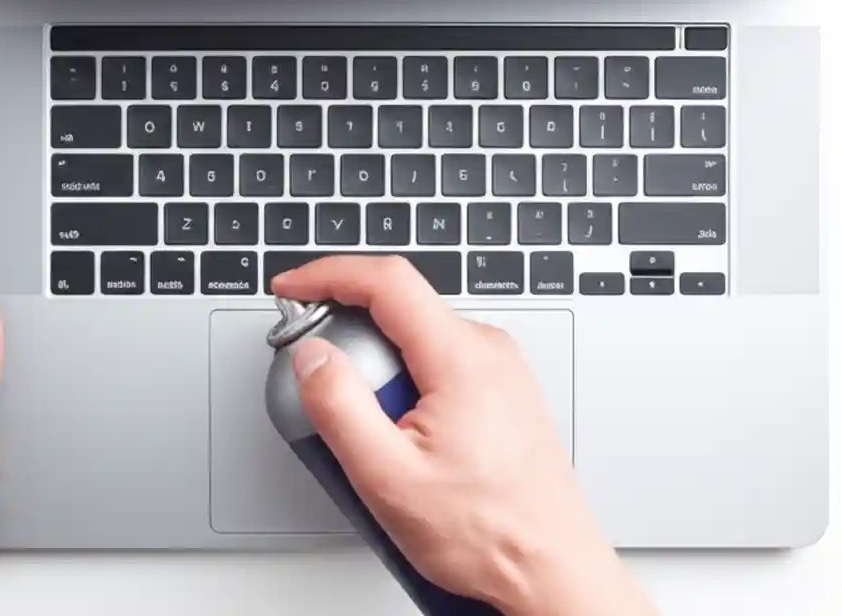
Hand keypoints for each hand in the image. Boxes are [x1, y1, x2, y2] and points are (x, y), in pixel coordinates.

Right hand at [272, 256, 654, 615]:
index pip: (387, 280)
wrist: (550, 568)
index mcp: (463, 358)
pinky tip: (404, 446)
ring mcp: (500, 371)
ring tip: (373, 442)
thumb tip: (311, 356)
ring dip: (378, 376)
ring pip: (415, 343)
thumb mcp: (389, 477)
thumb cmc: (489, 532)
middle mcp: (488, 352)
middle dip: (348, 340)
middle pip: (397, 312)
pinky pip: (437, 368)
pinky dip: (405, 392)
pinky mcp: (501, 392)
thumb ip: (340, 407)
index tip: (291, 287)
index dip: (328, 274)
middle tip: (318, 388)